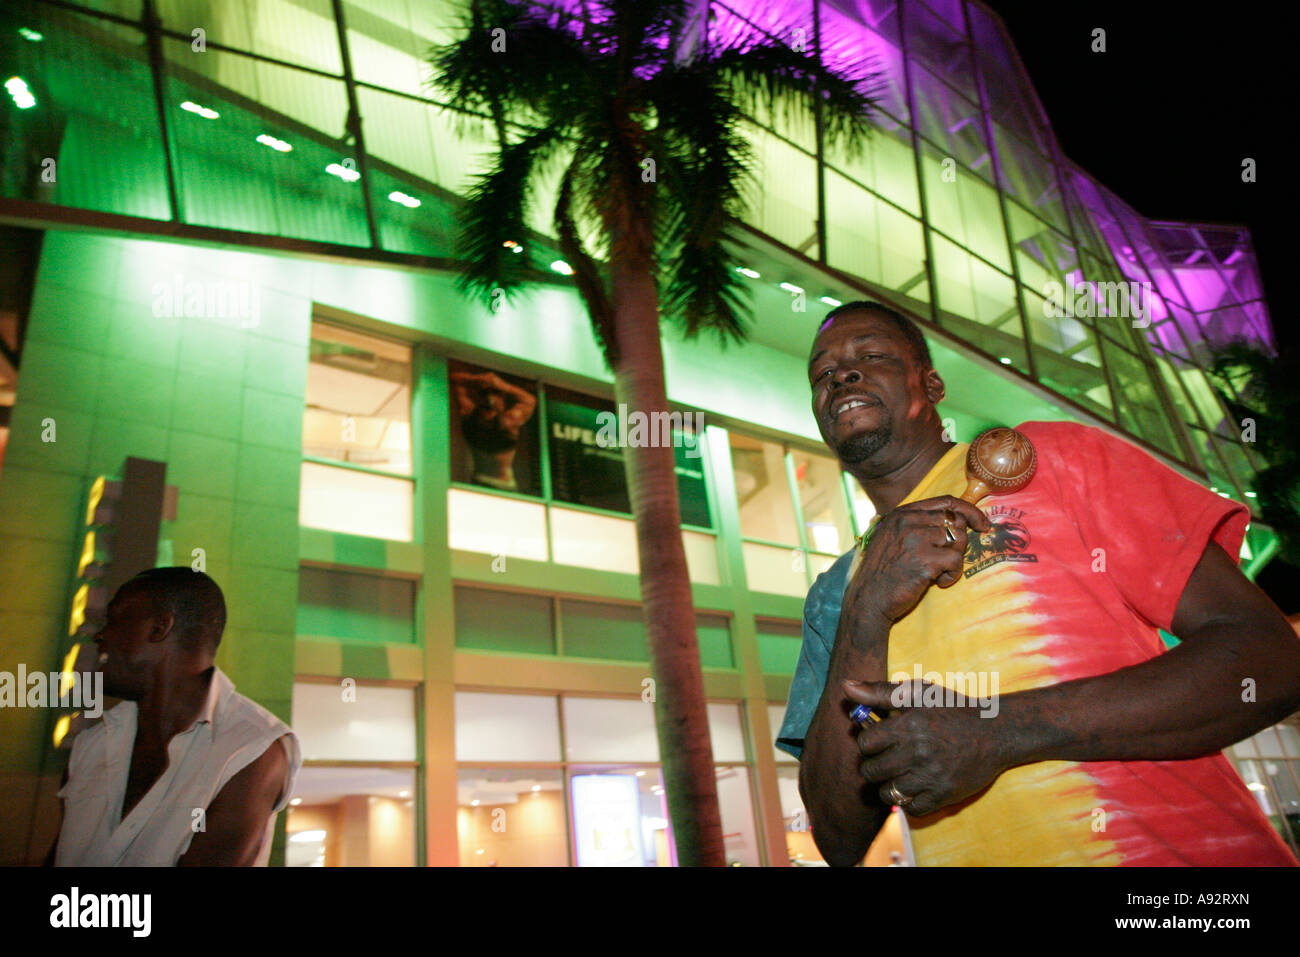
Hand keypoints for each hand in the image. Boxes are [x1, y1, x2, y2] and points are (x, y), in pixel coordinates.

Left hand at [842, 679, 1007, 816]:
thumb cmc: (953, 709)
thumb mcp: (918, 692)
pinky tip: (914, 786)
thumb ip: (880, 692)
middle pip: (871, 771)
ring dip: (888, 784)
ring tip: (898, 773)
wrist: (995, 732)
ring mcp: (931, 776)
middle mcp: (918, 753)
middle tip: (885, 758)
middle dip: (873, 764)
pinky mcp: (944, 795)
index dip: (867, 742)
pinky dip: (908, 801)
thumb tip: (846, 686)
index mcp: (909, 726)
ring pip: (887, 792)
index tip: (878, 740)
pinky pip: (911, 809)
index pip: (865, 743)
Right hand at [847, 495, 989, 622]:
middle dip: (959, 542)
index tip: (982, 523)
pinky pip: (956, 561)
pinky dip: (952, 574)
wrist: (868, 599)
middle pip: (956, 521)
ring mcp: (916, 539)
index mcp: (901, 513)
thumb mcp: (892, 537)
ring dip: (954, 559)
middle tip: (947, 560)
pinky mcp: (925, 560)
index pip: (946, 501)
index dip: (969, 511)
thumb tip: (956, 520)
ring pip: (959, 539)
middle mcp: (908, 521)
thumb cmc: (883, 572)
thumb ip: (917, 524)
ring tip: (938, 572)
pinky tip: (938, 582)